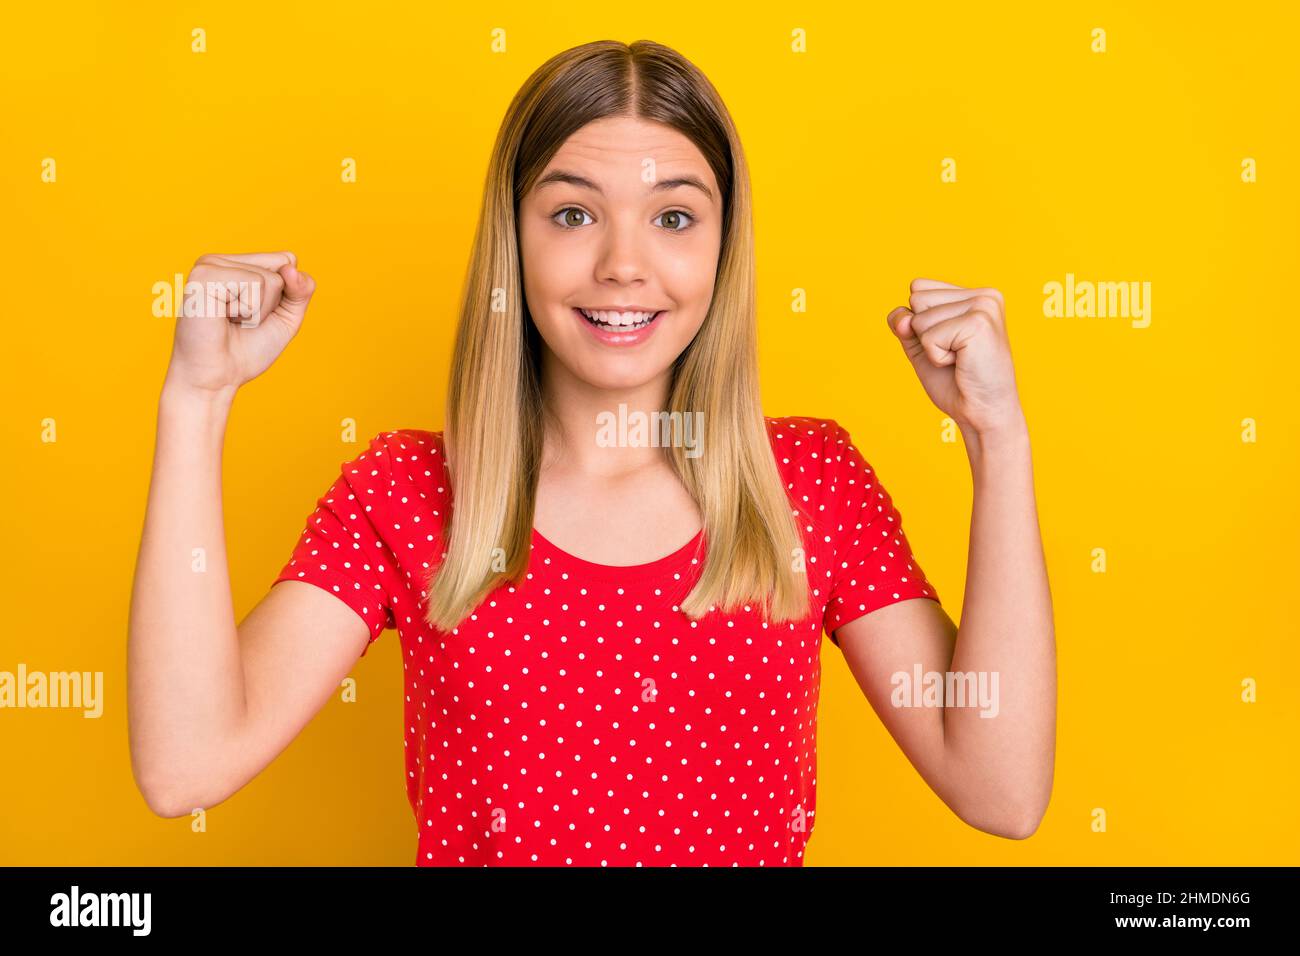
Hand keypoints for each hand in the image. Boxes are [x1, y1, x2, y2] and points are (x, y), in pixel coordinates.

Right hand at [164, 251, 315, 396]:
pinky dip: (247, 310)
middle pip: (282, 269)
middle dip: (271, 305)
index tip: (257, 315)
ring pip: (270, 279)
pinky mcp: (204, 275)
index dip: (286, 294)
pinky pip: (253, 284)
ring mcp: (210, 264)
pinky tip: (222, 317)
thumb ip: (301, 291)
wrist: (217, 378)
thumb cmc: (245, 351)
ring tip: (230, 321)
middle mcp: (221, 260)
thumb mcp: (286, 318)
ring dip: (258, 311)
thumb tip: (291, 267)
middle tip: (240, 322)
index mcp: (236, 265)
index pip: (287, 260)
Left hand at [886, 278, 1023, 435]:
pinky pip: (928, 337)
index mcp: (974, 294)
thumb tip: (902, 317)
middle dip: (925, 334)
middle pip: (917, 298)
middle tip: (956, 354)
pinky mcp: (979, 323)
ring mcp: (984, 306)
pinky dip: (937, 357)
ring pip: (920, 319)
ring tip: (960, 359)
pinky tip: (962, 363)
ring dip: (932, 348)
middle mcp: (983, 295)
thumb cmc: (955, 382)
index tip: (949, 343)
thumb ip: (904, 324)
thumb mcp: (921, 346)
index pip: (918, 287)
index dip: (919, 322)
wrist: (981, 413)